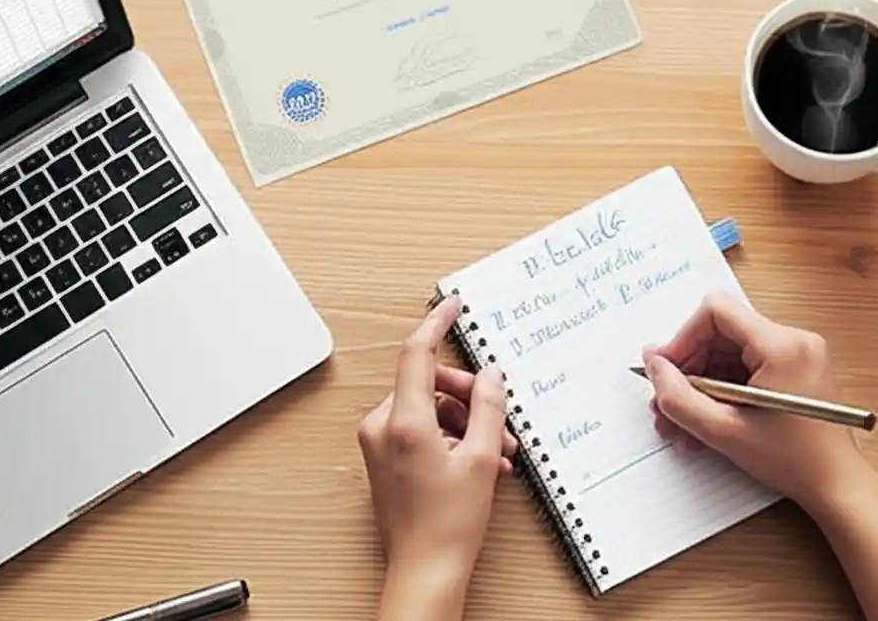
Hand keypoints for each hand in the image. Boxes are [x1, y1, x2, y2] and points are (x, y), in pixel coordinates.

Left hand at [358, 297, 516, 609]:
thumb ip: (487, 407)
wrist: (425, 571)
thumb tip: (490, 375)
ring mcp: (378, 443)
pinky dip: (449, 438)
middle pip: (430, 385)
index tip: (452, 305)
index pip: (417, 353)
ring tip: (495, 454)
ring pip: (429, 409)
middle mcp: (382, 427)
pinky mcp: (382, 457)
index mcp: (403, 422)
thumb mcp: (481, 458)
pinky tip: (477, 462)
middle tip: (499, 425)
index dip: (437, 324)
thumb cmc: (448, 525)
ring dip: (465, 423)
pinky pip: (419, 429)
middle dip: (469, 400)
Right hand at [645, 292, 868, 509]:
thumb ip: (678, 397)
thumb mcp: (723, 430)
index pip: (716, 312)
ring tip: (682, 421)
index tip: (667, 368)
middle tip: (667, 400)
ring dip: (700, 385)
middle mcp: (794, 342)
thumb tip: (655, 366)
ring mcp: (797, 355)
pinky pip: (744, 368)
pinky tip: (705, 422)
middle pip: (719, 333)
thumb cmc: (796, 461)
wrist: (837, 486)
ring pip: (727, 354)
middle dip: (688, 368)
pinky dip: (720, 392)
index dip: (682, 337)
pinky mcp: (794, 371)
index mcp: (782, 346)